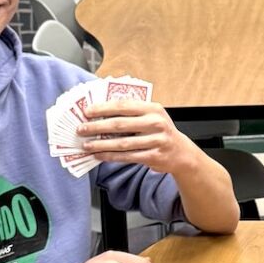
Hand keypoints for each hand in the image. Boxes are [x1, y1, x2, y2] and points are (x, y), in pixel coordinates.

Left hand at [79, 99, 195, 173]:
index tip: (87, 112)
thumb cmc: (160, 132)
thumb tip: (100, 114)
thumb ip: (131, 113)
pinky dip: (111, 156)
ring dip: (101, 144)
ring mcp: (157, 141)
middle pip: (120, 124)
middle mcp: (156, 123)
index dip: (103, 108)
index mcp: (153, 108)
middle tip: (82, 129)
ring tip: (87, 145)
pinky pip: (128, 157)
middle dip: (97, 127)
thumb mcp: (151, 117)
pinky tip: (100, 155)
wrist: (181, 153)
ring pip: (122, 143)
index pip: (123, 105)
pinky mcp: (155, 156)